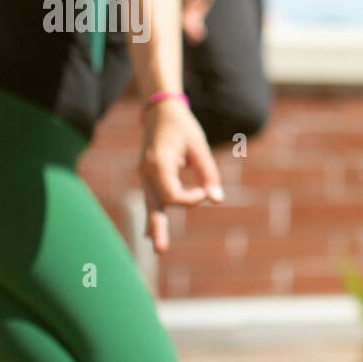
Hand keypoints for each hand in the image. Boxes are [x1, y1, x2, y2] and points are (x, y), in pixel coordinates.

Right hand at [139, 99, 223, 252]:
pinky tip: (150, 232)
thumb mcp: (199, 146)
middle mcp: (147, 172)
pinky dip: (153, 214)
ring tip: (157, 247)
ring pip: (151, 204)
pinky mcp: (149, 176)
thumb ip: (209, 173)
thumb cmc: (183, 126)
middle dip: (158, 228)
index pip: (173, 195)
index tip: (207, 189)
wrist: (161, 110)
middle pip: (154, 205)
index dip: (192, 198)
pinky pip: (151, 198)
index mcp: (158, 163)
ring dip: (154, 225)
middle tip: (161, 251)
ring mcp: (145, 175)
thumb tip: (217, 199)